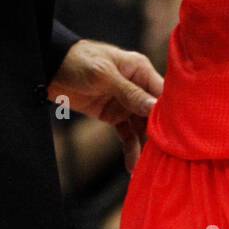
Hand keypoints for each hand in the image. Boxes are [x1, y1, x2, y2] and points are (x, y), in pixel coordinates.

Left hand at [48, 39, 162, 172]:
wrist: (51, 68)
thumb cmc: (79, 61)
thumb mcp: (104, 75)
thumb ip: (129, 92)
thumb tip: (155, 108)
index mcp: (140, 70)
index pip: (162, 94)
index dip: (170, 114)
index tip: (177, 135)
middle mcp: (137, 87)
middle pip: (155, 114)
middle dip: (160, 135)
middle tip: (167, 157)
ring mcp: (125, 103)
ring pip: (142, 128)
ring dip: (146, 146)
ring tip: (150, 167)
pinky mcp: (113, 116)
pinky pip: (126, 135)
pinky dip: (130, 150)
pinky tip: (132, 166)